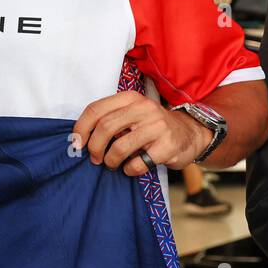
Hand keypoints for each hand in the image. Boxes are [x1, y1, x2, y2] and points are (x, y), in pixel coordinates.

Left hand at [72, 91, 211, 176]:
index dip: (80, 128)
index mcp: (130, 98)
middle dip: (94, 147)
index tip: (76, 144)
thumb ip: (108, 119)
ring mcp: (158, 127)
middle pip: (105, 128)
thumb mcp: (131, 114)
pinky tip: (131, 167)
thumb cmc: (151, 126)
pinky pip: (138, 163)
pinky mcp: (168, 146)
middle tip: (94, 158)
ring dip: (110, 161)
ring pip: (119, 147)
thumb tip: (77, 139)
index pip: (95, 109)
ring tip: (112, 164)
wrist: (191, 133)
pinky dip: (128, 169)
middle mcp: (144, 108)